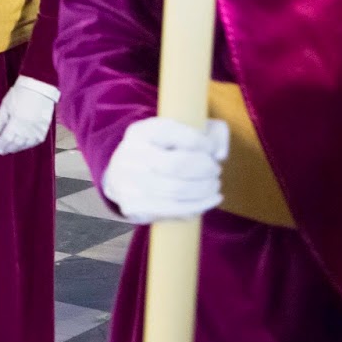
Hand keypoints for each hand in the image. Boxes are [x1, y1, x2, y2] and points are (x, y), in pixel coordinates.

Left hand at [0, 76, 58, 154]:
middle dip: (7, 148)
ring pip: (25, 145)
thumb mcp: (6, 105)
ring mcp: (36, 131)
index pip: (6, 139)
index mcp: (16, 123)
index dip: (0, 145)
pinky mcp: (43, 129)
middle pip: (15, 144)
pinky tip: (23, 145)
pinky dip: (28, 145)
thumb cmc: (20, 94)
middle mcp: (27, 129)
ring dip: (16, 148)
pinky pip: (35, 142)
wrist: (39, 87)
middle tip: (1, 150)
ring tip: (10, 149)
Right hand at [102, 117, 229, 224]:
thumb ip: (212, 133)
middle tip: (215, 170)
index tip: (213, 149)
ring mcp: (129, 183)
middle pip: (175, 164)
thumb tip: (220, 153)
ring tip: (214, 185)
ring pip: (177, 190)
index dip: (200, 141)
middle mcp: (130, 155)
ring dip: (204, 189)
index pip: (173, 132)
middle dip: (204, 168)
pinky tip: (212, 200)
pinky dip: (199, 205)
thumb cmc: (161, 152)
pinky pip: (173, 209)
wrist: (121, 177)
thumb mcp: (182, 132)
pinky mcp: (134, 206)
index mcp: (141, 132)